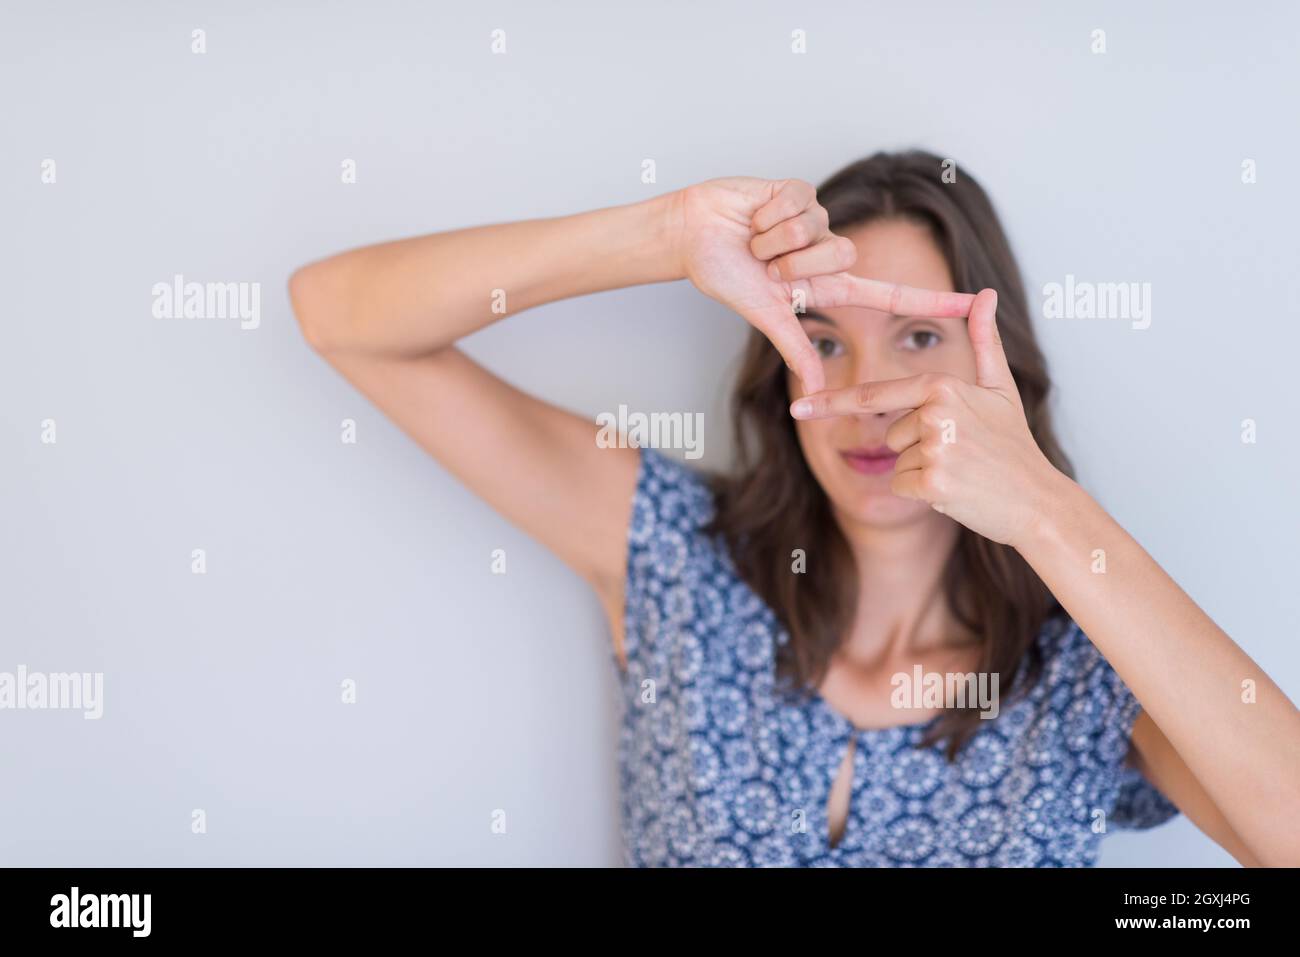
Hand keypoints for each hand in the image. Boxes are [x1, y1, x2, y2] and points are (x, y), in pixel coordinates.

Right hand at [670, 177, 974, 393]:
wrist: (691, 234)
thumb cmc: (723, 274)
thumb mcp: (764, 314)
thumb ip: (794, 348)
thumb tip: (815, 393)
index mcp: (827, 285)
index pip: (891, 295)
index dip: (934, 301)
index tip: (978, 304)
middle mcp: (827, 252)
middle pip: (843, 257)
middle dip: (794, 263)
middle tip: (764, 264)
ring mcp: (817, 220)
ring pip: (817, 230)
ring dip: (776, 241)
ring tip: (754, 241)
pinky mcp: (800, 190)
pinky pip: (798, 205)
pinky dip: (767, 218)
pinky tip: (753, 217)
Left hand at [788, 289, 1066, 546]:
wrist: (1037, 501)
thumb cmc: (1014, 445)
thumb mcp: (1001, 388)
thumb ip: (984, 341)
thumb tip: (985, 293)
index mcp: (942, 385)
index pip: (874, 395)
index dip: (831, 402)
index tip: (798, 405)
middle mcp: (935, 411)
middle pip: (891, 435)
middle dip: (917, 449)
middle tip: (962, 455)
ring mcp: (933, 446)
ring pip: (896, 461)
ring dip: (921, 472)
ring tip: (962, 470)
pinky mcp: (932, 481)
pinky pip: (901, 486)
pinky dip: (923, 494)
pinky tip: (956, 490)